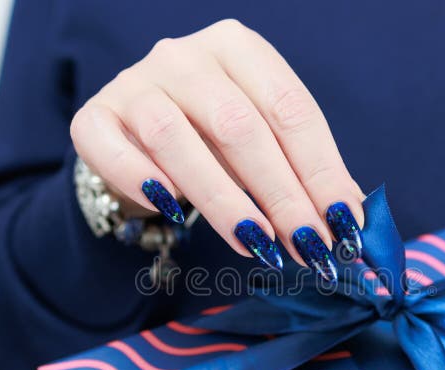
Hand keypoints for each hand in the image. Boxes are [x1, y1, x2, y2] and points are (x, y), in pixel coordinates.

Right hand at [70, 19, 364, 281]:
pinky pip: (113, 147)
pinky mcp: (93, 117)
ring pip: (176, 138)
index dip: (321, 170)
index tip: (343, 223)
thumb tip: (350, 216)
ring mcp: (134, 82)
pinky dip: (142, 179)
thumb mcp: (263, 144)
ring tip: (257, 245)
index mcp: (240, 48)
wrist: (139, 138)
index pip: (291, 109)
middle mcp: (185, 55)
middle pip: (240, 126)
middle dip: (281, 194)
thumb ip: (302, 170)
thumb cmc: (213, 142)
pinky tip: (173, 211)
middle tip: (308, 245)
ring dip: (223, 200)